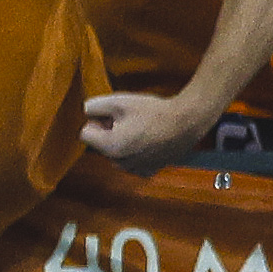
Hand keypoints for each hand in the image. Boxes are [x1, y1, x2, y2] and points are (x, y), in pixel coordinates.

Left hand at [80, 92, 210, 171]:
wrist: (187, 122)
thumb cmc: (154, 111)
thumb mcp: (119, 101)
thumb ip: (94, 105)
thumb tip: (86, 112)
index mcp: (109, 146)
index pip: (85, 133)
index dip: (98, 120)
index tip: (114, 114)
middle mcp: (119, 162)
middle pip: (101, 144)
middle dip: (109, 132)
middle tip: (130, 119)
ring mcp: (134, 169)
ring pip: (116, 153)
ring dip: (123, 142)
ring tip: (142, 128)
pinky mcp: (148, 171)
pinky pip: (131, 162)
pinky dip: (136, 153)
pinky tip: (149, 141)